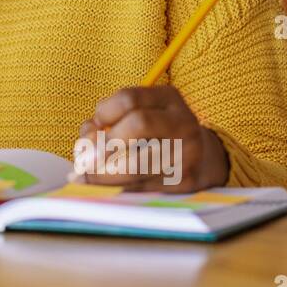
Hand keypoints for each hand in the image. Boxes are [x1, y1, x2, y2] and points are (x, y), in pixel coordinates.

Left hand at [74, 85, 228, 191]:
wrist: (203, 159)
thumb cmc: (157, 133)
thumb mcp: (140, 113)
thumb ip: (109, 120)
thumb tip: (87, 142)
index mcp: (169, 99)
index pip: (129, 99)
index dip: (103, 112)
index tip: (94, 125)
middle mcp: (182, 123)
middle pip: (137, 124)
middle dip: (105, 142)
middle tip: (87, 157)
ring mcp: (187, 153)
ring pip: (137, 164)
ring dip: (102, 173)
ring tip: (83, 176)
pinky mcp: (183, 181)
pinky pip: (142, 186)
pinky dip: (115, 188)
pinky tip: (98, 187)